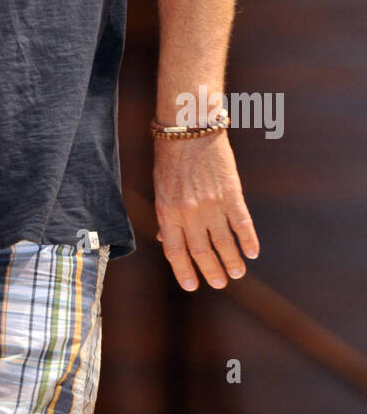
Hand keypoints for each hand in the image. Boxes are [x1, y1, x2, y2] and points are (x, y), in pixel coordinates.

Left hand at [153, 131, 258, 290]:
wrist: (190, 128)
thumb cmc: (171, 158)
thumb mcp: (161, 188)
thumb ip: (164, 216)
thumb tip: (164, 240)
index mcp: (168, 211)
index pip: (175, 251)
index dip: (183, 272)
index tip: (191, 286)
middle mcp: (189, 212)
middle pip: (201, 252)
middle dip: (211, 272)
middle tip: (219, 284)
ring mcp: (212, 204)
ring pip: (224, 243)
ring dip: (231, 262)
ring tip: (237, 274)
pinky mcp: (231, 193)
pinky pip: (242, 223)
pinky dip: (249, 240)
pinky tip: (252, 252)